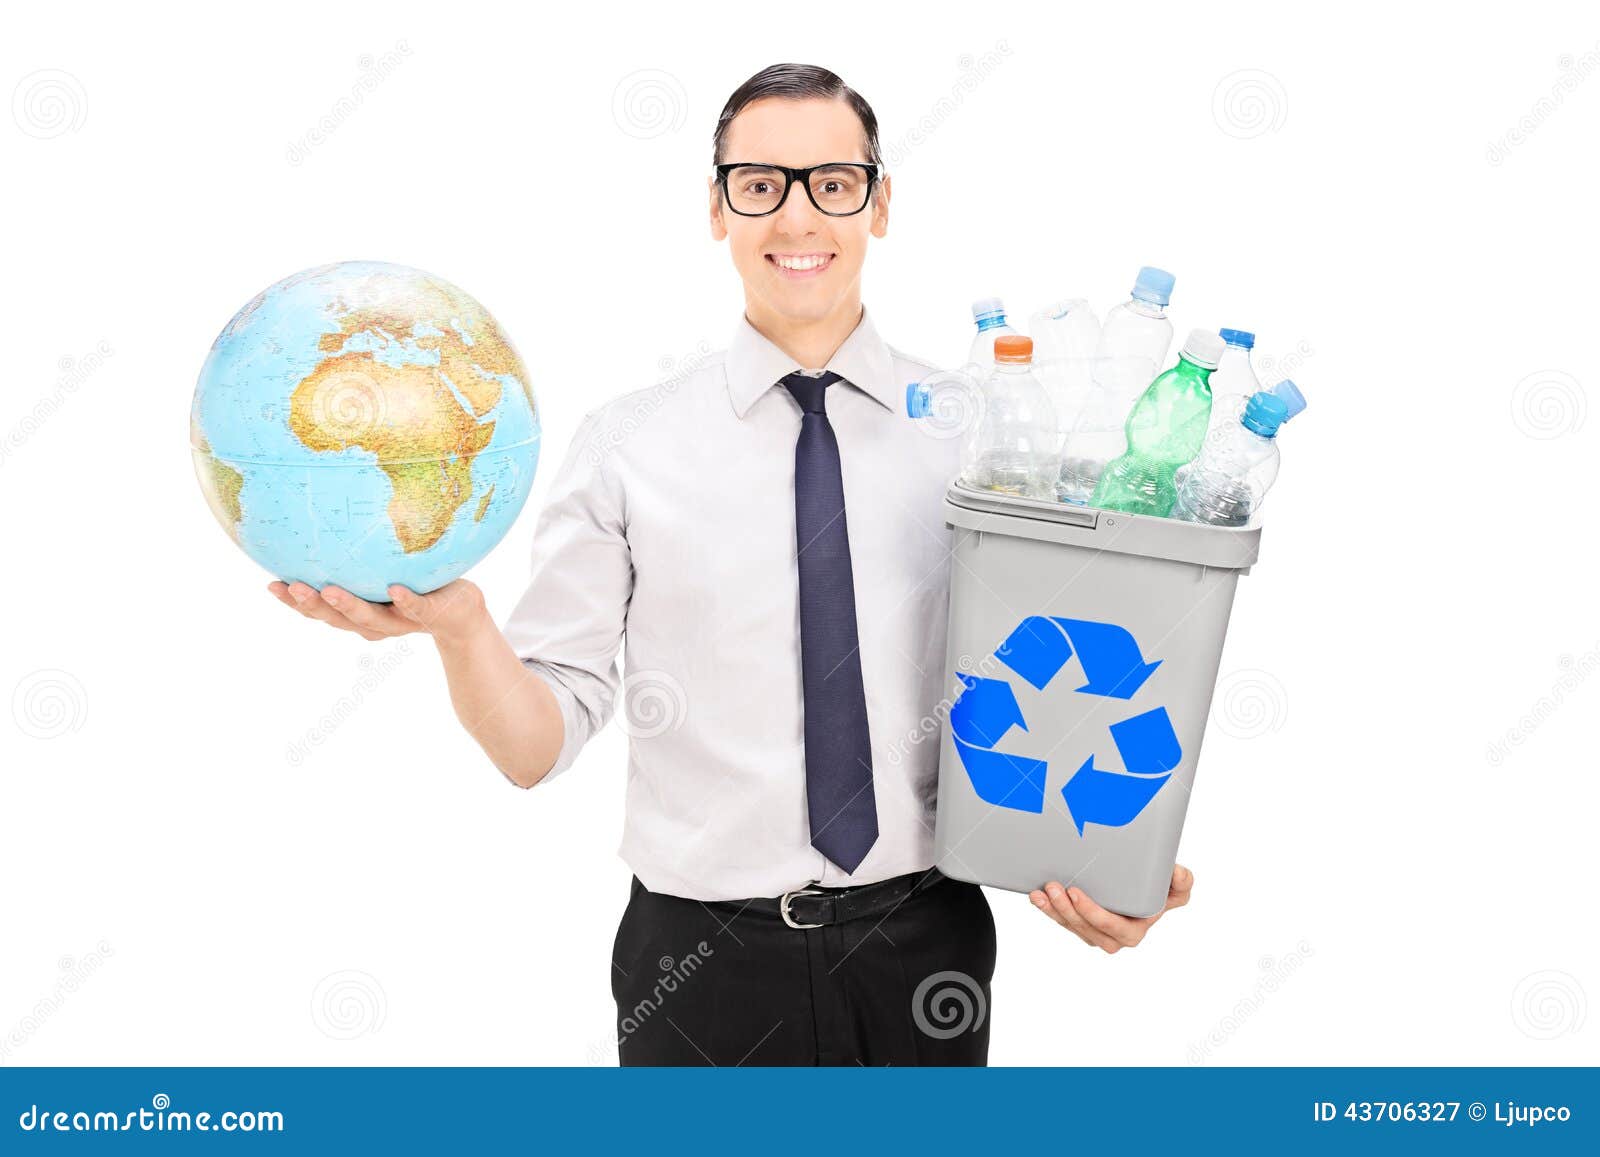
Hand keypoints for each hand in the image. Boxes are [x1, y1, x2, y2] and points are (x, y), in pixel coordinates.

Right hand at [267, 578, 487, 646]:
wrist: (463, 613)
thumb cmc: (417, 585)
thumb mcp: (383, 571)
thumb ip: (358, 557)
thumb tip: (324, 514)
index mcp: (359, 612)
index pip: (321, 610)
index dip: (294, 602)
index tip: (271, 585)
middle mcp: (376, 622)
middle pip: (337, 618)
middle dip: (313, 606)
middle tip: (292, 588)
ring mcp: (402, 620)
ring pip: (371, 618)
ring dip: (349, 606)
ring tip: (331, 591)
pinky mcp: (431, 613)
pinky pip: (417, 607)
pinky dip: (405, 601)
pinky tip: (395, 589)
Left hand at [1029, 864, 1192, 953]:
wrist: (1145, 886)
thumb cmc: (1161, 888)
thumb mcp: (1177, 887)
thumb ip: (1181, 882)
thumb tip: (1177, 873)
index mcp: (1133, 932)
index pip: (1110, 927)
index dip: (1091, 913)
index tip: (1076, 892)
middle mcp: (1112, 937)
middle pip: (1085, 928)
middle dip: (1067, 911)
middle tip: (1055, 887)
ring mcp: (1094, 931)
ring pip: (1070, 925)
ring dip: (1053, 911)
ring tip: (1041, 892)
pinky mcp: (1080, 923)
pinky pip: (1062, 919)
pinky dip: (1047, 909)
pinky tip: (1036, 896)